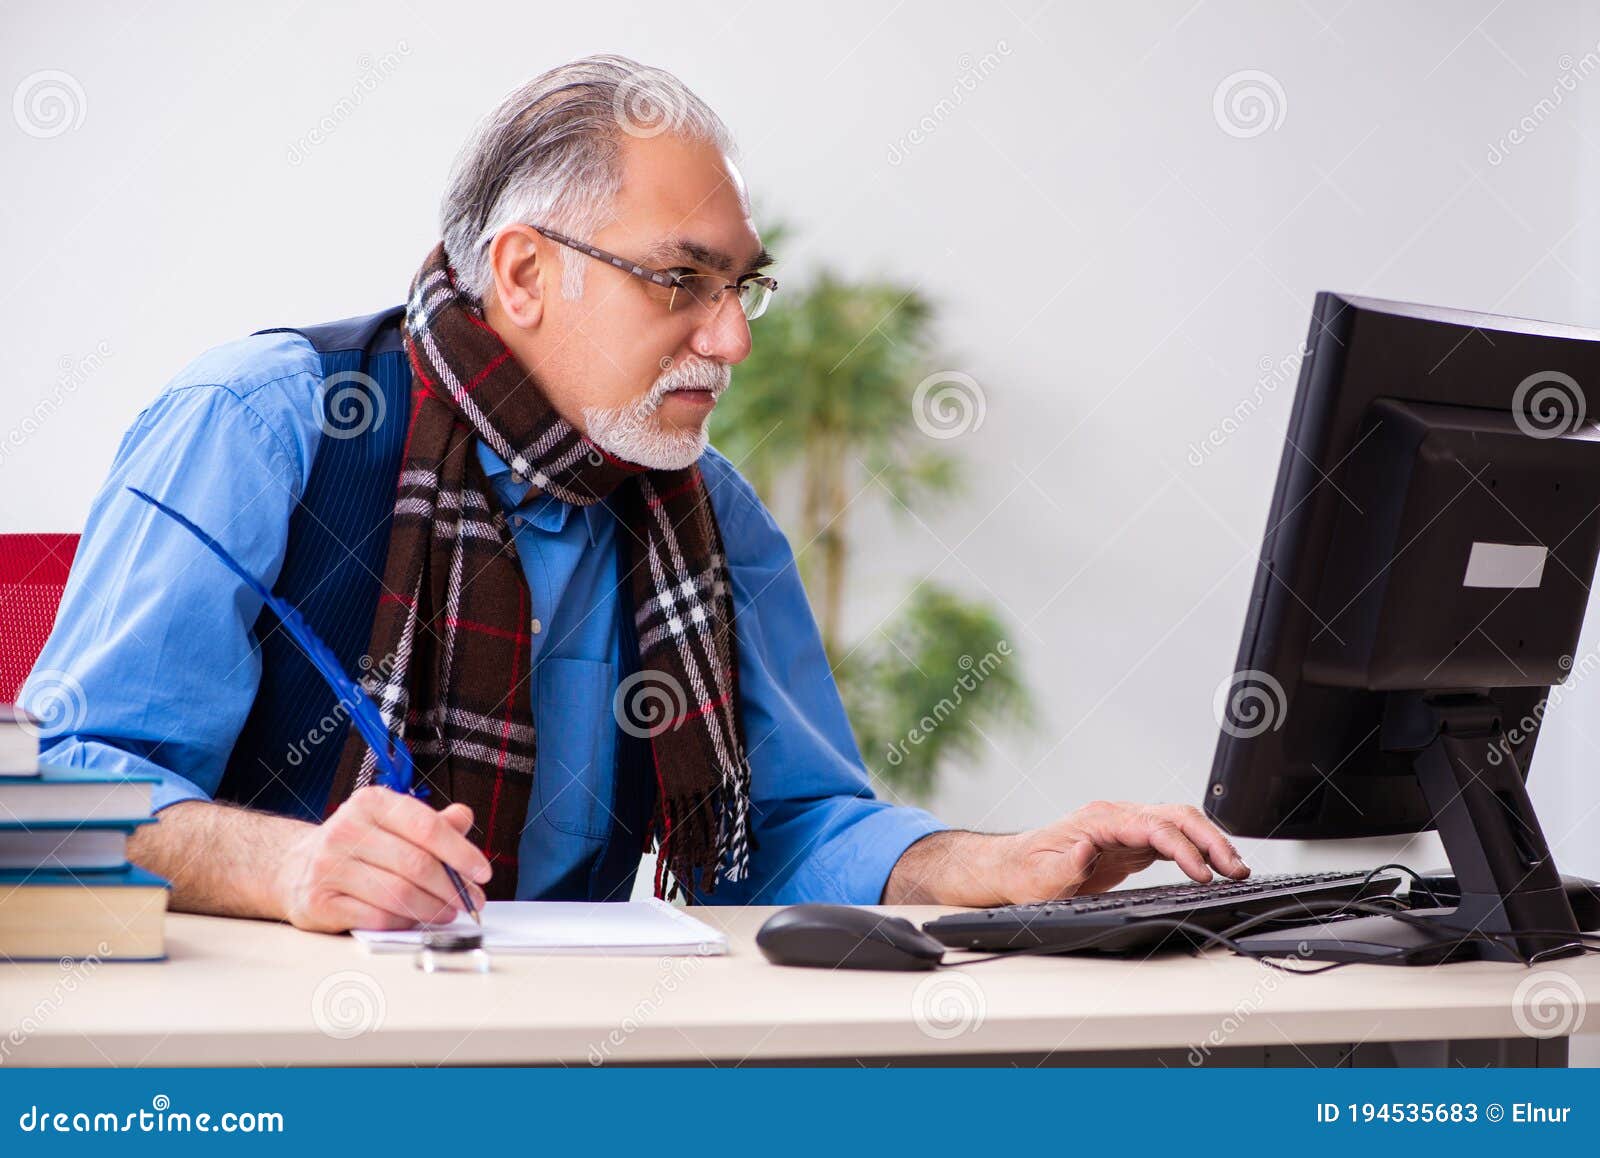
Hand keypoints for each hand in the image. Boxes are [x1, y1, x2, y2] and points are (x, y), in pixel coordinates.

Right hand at [274, 787, 491, 932]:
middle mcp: (346, 830)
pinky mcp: (320, 902)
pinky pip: (376, 917)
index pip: (426, 826)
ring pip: (399, 894)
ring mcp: (329, 867)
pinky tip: (416, 921)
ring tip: (449, 912)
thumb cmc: (357, 846)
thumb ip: (432, 823)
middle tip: (472, 902)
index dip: (461, 852)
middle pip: (416, 864)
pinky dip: (404, 923)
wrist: (295, 869)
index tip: (482, 872)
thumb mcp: (393, 823)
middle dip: (453, 888)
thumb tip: (465, 818)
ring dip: (433, 909)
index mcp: (371, 803)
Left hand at [994, 800, 1248, 904]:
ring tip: (1236, 869)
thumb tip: (1086, 850)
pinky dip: (1196, 850)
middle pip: (1174, 816)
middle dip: (1209, 839)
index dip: (1182, 848)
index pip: (1152, 826)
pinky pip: (1171, 839)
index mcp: (1098, 820)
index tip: (1203, 874)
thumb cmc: (1025, 873)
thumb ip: (1063, 868)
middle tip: (1236, 869)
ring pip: (1178, 824)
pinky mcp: (1130, 843)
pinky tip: (1214, 867)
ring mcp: (1125, 828)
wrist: (1014, 868)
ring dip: (1209, 842)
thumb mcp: (1039, 879)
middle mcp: (1116, 817)